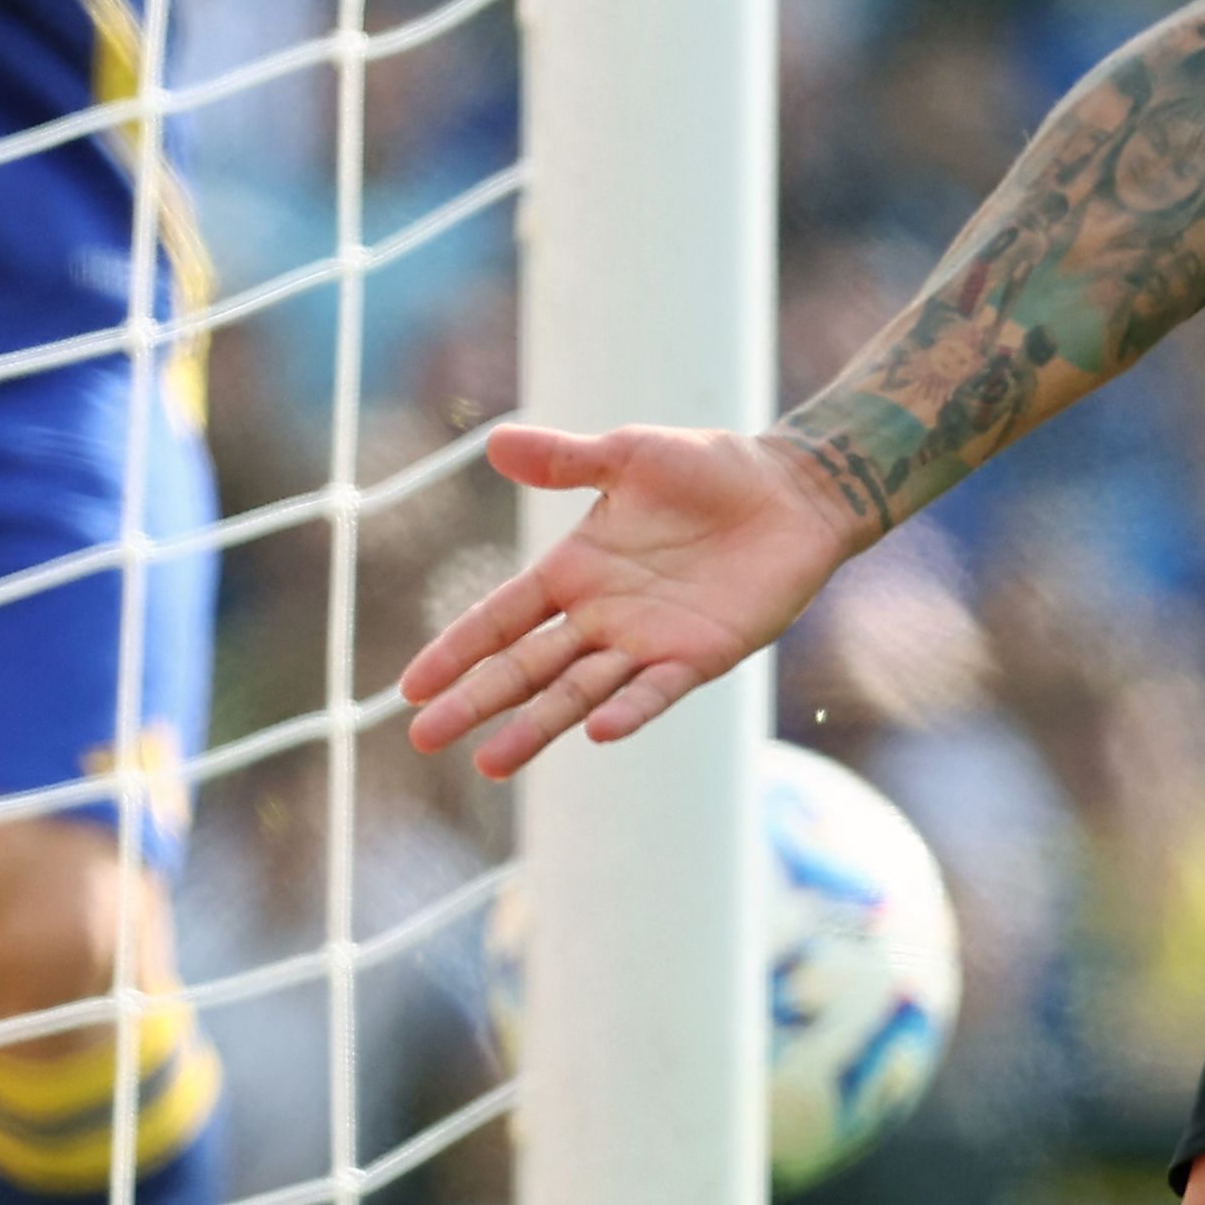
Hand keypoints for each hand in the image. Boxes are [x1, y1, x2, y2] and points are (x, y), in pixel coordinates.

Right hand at [400, 423, 879, 776]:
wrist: (793, 490)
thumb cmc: (710, 469)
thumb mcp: (628, 456)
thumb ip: (566, 460)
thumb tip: (496, 442)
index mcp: (574, 571)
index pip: (499, 618)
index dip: (457, 650)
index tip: (411, 687)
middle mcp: (601, 616)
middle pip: (525, 667)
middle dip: (476, 700)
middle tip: (424, 738)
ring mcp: (647, 641)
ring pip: (577, 692)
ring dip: (536, 725)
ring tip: (489, 762)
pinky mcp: (700, 654)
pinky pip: (657, 691)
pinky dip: (630, 710)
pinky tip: (599, 731)